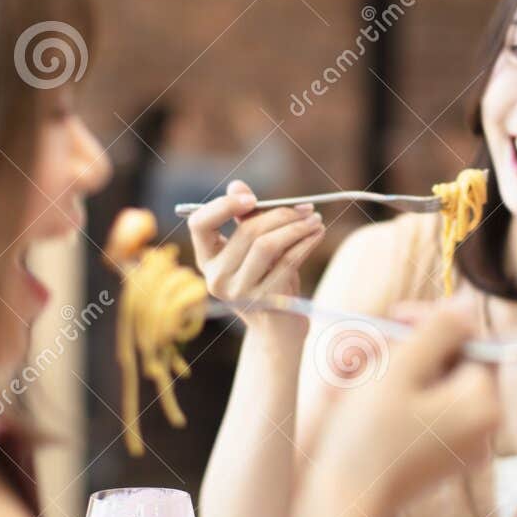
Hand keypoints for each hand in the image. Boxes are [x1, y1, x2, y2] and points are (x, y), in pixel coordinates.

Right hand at [188, 181, 325, 330]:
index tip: (252, 197)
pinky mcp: (265, 302)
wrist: (278, 331)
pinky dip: (305, 243)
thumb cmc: (267, 281)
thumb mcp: (253, 251)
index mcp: (206, 260)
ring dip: (296, 227)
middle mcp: (216, 278)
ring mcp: (239, 293)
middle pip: (246, 232)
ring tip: (315, 220)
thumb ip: (245, 219)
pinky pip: (288, 261)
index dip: (223, 205)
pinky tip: (317, 234)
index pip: (200, 225)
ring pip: (268, 245)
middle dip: (280, 214)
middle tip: (306, 208)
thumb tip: (237, 185)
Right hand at [313, 305, 501, 516]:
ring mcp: (458, 448)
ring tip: (343, 381)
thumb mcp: (400, 368)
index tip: (393, 317)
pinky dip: (384, 402)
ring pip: (424, 388)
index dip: (429, 323)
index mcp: (484, 404)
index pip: (467, 341)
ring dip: (383, 374)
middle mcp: (481, 429)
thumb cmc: (367, 436)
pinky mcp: (433, 461)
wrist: (340, 510)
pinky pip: (415, 416)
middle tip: (361, 351)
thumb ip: (438, 330)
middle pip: (445, 364)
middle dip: (399, 351)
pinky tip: (348, 402)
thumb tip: (465, 306)